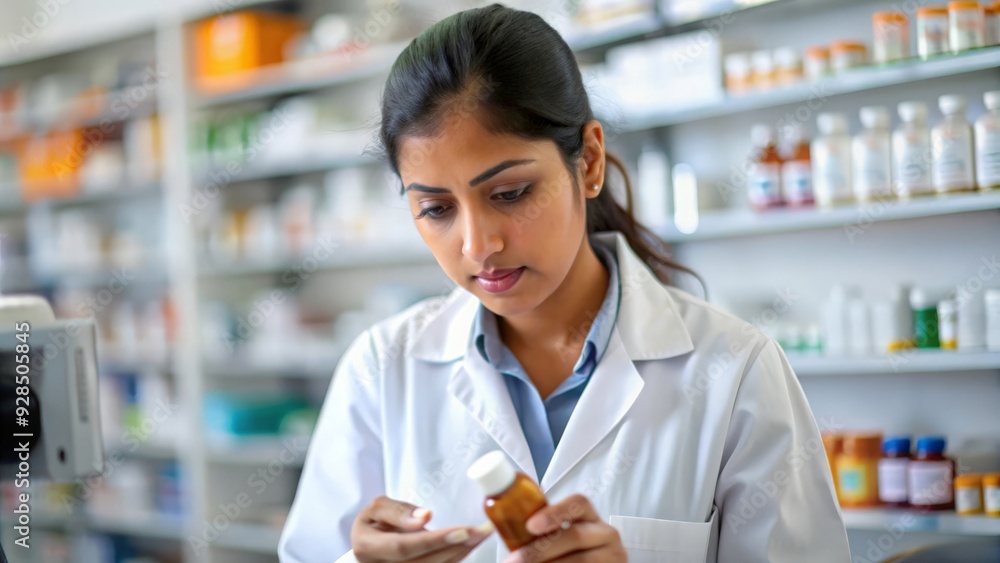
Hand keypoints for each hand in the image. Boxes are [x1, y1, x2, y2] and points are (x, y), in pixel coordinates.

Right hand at [352, 496, 493, 561]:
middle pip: (425, 562)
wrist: (368, 544)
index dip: (434, 540)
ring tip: (482, 534)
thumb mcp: (377, 508)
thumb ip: (399, 511)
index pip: (403, 547)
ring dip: (462, 552)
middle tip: (482, 530)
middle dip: (456, 546)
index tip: (462, 531)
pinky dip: (457, 557)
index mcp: (368, 547)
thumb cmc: (374, 522)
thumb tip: (425, 516)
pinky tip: (471, 544)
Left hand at [502, 494, 625, 562]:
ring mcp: (612, 557)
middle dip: (540, 550)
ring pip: (580, 562)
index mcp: (591, 517)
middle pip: (574, 536)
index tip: (530, 525)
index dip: (554, 512)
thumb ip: (544, 528)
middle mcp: (606, 534)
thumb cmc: (572, 553)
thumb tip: (504, 522)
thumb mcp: (563, 537)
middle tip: (513, 560)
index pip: (579, 503)